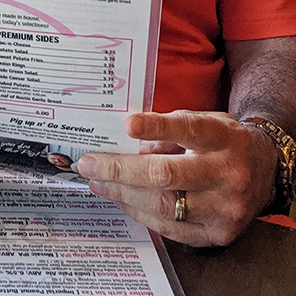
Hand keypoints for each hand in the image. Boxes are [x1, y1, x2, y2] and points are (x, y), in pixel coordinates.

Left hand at [76, 110, 277, 245]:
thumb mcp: (204, 122)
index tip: (128, 124)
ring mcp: (225, 209)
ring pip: (165, 206)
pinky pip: (171, 228)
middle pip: (167, 175)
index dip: (156, 127)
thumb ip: (169, 130)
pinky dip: (141, 213)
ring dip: (123, 194)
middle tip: (90, 164)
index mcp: (224, 139)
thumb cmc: (224, 141)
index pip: (188, 130)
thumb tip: (127, 145)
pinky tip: (122, 200)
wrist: (266, 171)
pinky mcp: (218, 234)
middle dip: (121, 170)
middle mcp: (228, 174)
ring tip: (98, 183)